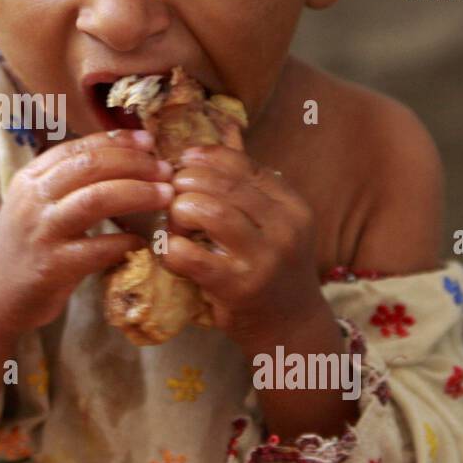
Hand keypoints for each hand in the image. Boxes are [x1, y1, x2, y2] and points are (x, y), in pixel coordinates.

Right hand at [0, 129, 172, 335]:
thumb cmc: (26, 248)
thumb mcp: (37, 205)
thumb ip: (69, 183)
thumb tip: (124, 157)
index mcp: (31, 178)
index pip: (79, 147)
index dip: (118, 141)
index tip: (149, 143)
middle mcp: (33, 199)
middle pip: (90, 166)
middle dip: (135, 164)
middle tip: (165, 171)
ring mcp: (41, 232)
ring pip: (96, 199)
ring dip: (137, 194)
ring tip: (165, 196)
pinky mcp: (52, 266)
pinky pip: (98, 248)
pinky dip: (125, 242)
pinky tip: (142, 242)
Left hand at [160, 124, 327, 345]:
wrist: (290, 330)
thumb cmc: (271, 271)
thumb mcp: (272, 224)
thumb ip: (247, 184)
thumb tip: (219, 133)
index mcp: (292, 205)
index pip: (241, 164)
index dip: (203, 159)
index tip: (182, 165)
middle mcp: (285, 226)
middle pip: (220, 183)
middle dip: (185, 184)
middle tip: (171, 196)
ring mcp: (264, 257)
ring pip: (207, 210)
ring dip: (178, 213)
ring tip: (175, 224)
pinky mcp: (239, 286)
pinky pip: (190, 254)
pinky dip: (170, 248)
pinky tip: (171, 252)